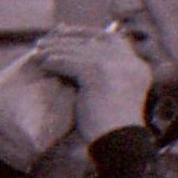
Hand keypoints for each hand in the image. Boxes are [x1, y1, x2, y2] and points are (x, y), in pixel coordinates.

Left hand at [32, 25, 151, 140]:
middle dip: (68, 39)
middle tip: (46, 41)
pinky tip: (44, 63)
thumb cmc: (112, 127)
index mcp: (137, 68)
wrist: (119, 144)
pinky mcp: (99, 73)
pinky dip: (56, 61)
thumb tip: (79, 56)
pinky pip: (71, 62)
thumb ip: (106, 74)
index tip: (68, 33)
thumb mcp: (115, 93)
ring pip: (80, 50)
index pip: (112, 39)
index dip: (88, 34)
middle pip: (95, 41)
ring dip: (57, 49)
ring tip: (39, 52)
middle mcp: (130, 63)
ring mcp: (116, 66)